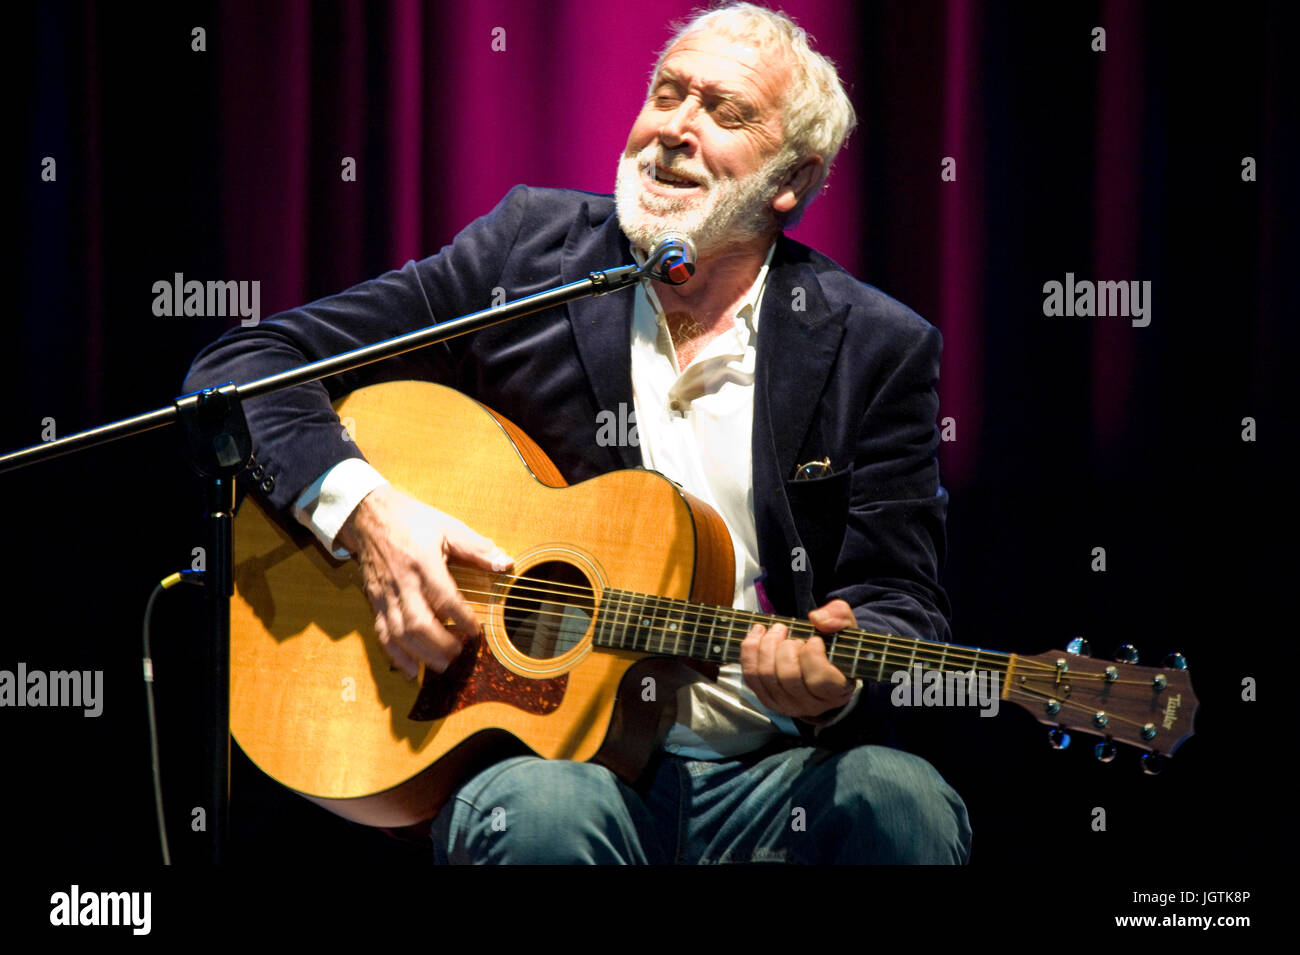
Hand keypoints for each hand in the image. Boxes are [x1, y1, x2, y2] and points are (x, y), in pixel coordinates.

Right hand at [336, 485, 512, 678]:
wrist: (368, 516)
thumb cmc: (411, 520)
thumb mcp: (447, 527)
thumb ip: (476, 548)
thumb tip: (505, 562)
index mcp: (422, 562)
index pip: (443, 596)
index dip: (461, 617)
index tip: (476, 630)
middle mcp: (402, 582)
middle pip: (418, 622)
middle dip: (440, 644)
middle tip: (459, 654)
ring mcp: (385, 594)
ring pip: (399, 633)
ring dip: (421, 654)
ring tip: (442, 665)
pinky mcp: (373, 602)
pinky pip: (382, 634)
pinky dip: (396, 656)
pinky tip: (410, 671)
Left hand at [740, 598, 856, 718]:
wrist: (824, 667)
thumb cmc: (835, 650)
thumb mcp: (846, 629)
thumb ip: (839, 617)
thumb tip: (816, 618)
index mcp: (835, 691)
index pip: (820, 679)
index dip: (813, 655)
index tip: (815, 640)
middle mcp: (811, 705)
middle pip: (789, 676)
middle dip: (786, 647)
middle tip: (792, 634)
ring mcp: (787, 705)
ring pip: (766, 675)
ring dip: (767, 645)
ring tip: (777, 630)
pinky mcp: (768, 699)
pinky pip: (751, 676)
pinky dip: (750, 650)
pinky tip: (759, 634)